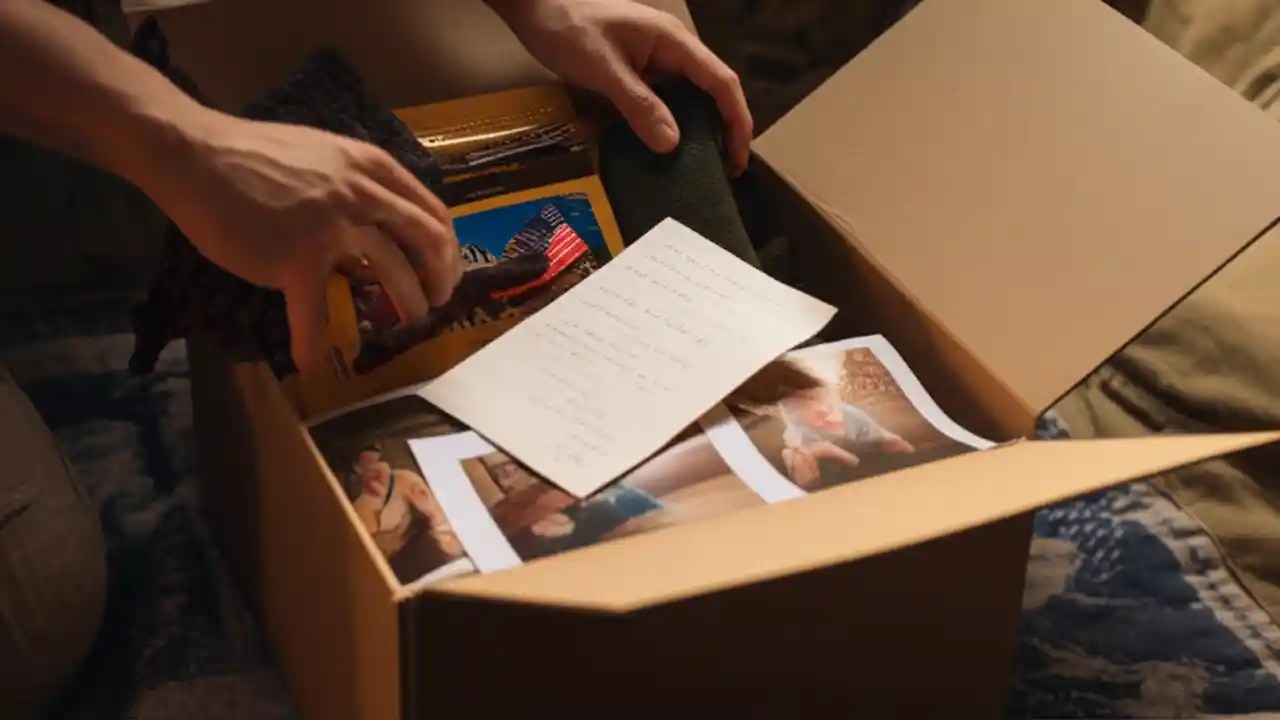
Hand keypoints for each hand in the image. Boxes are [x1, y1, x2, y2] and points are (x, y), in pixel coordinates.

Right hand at [142, 108, 461, 373]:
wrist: (195, 155)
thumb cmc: (255, 155)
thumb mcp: (326, 156)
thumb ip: (360, 188)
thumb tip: (381, 234)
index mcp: (372, 168)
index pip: (432, 211)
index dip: (446, 248)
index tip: (444, 271)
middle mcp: (362, 194)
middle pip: (429, 242)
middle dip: (441, 279)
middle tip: (436, 302)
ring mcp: (332, 226)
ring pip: (394, 275)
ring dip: (409, 306)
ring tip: (408, 326)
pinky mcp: (296, 259)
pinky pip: (313, 313)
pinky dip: (312, 345)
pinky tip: (309, 365)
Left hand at [490, 0, 751, 175]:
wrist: (532, 3)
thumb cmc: (566, 27)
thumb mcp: (603, 69)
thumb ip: (638, 105)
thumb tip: (672, 144)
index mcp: (673, 41)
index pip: (721, 82)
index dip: (736, 121)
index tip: (738, 158)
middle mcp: (670, 49)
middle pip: (710, 91)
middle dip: (722, 129)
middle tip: (722, 171)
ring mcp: (652, 58)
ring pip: (686, 98)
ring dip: (695, 130)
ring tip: (696, 166)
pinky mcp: (634, 69)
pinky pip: (660, 99)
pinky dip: (667, 123)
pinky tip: (659, 148)